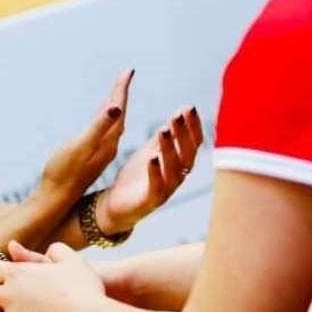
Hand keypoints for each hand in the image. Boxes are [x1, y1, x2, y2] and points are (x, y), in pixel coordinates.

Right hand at [37, 70, 133, 204]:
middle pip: (119, 114)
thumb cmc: (64, 171)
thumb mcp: (80, 145)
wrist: (56, 199)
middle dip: (121, 93)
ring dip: (116, 106)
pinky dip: (107, 120)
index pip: (119, 108)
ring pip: (114, 124)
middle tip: (126, 74)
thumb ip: (98, 127)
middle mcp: (108, 145)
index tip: (129, 70)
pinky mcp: (92, 158)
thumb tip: (116, 108)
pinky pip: (105, 132)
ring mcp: (101, 152)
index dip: (122, 88)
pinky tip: (103, 119)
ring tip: (117, 91)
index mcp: (108, 140)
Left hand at [96, 106, 202, 233]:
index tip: (190, 107)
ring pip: (173, 169)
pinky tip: (152, 158)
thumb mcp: (153, 149)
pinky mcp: (151, 201)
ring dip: (169, 149)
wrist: (117, 203)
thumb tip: (184, 110)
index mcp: (180, 163)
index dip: (193, 126)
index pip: (193, 143)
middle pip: (186, 154)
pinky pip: (157, 186)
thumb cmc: (138, 175)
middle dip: (183, 134)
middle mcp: (178, 177)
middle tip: (177, 115)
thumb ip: (168, 135)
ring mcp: (166, 190)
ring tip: (163, 130)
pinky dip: (156, 172)